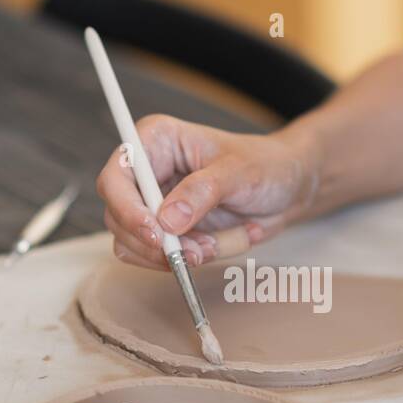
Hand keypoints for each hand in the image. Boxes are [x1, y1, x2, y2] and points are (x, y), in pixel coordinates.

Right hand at [95, 114, 318, 270]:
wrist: (287, 189)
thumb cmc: (265, 165)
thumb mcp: (238, 172)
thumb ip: (201, 192)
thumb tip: (167, 220)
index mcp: (154, 141)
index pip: (116, 177)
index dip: (127, 209)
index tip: (156, 234)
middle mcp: (146, 172)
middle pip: (118, 217)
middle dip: (157, 242)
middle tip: (195, 251)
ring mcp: (153, 205)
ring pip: (135, 244)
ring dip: (175, 254)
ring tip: (212, 245)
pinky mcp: (166, 231)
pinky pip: (157, 258)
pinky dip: (185, 260)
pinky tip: (212, 246)